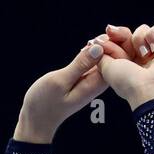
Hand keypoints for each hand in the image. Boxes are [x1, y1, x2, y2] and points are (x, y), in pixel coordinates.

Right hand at [14, 33, 131, 141]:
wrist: (36, 120)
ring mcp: (91, 83)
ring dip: (102, 47)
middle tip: (101, 33)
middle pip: (115, 61)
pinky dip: (93, 53)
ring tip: (90, 41)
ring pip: (105, 61)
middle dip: (113, 44)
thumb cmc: (44, 103)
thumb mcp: (60, 80)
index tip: (103, 35)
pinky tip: (85, 47)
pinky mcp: (84, 81)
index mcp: (94, 86)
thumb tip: (99, 48)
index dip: (116, 45)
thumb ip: (80, 64)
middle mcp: (96, 85)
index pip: (117, 62)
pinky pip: (95, 64)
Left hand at [96, 21, 153, 108]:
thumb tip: (96, 42)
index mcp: (129, 64)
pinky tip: (153, 49)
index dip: (113, 37)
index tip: (107, 34)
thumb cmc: (129, 84)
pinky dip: (153, 34)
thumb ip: (101, 54)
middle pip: (130, 34)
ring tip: (143, 54)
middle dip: (122, 34)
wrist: (150, 90)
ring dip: (138, 38)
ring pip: (143, 30)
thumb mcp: (107, 68)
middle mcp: (143, 58)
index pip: (119, 42)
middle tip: (114, 33)